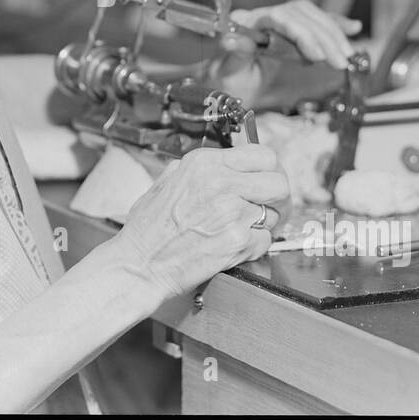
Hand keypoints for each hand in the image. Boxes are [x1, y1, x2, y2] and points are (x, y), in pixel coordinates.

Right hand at [113, 144, 288, 301]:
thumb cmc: (149, 228)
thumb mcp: (168, 179)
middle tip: (270, 207)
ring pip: (273, 214)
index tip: (267, 181)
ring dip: (263, 224)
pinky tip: (232, 246)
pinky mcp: (237, 242)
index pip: (263, 155)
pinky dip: (254, 246)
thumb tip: (231, 164)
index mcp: (204, 164)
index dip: (271, 170)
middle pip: (279, 183)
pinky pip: (265, 240)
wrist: (139, 264)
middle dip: (278, 198)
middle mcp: (221, 184)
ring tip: (240, 230)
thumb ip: (202, 168)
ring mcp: (231, 213)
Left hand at [211, 0, 360, 105]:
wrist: (222, 86)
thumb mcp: (223, 73)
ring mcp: (277, 22)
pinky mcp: (289, 31)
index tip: (317, 56)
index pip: (279, 18)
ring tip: (347, 57)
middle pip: (300, 15)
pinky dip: (334, 25)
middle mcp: (263, 16)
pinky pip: (314, 22)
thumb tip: (233, 40)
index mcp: (247, 23)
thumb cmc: (221, 82)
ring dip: (333, 34)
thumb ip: (231, 56)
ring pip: (311, 17)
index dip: (301, 33)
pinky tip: (352, 28)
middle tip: (340, 62)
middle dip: (324, 37)